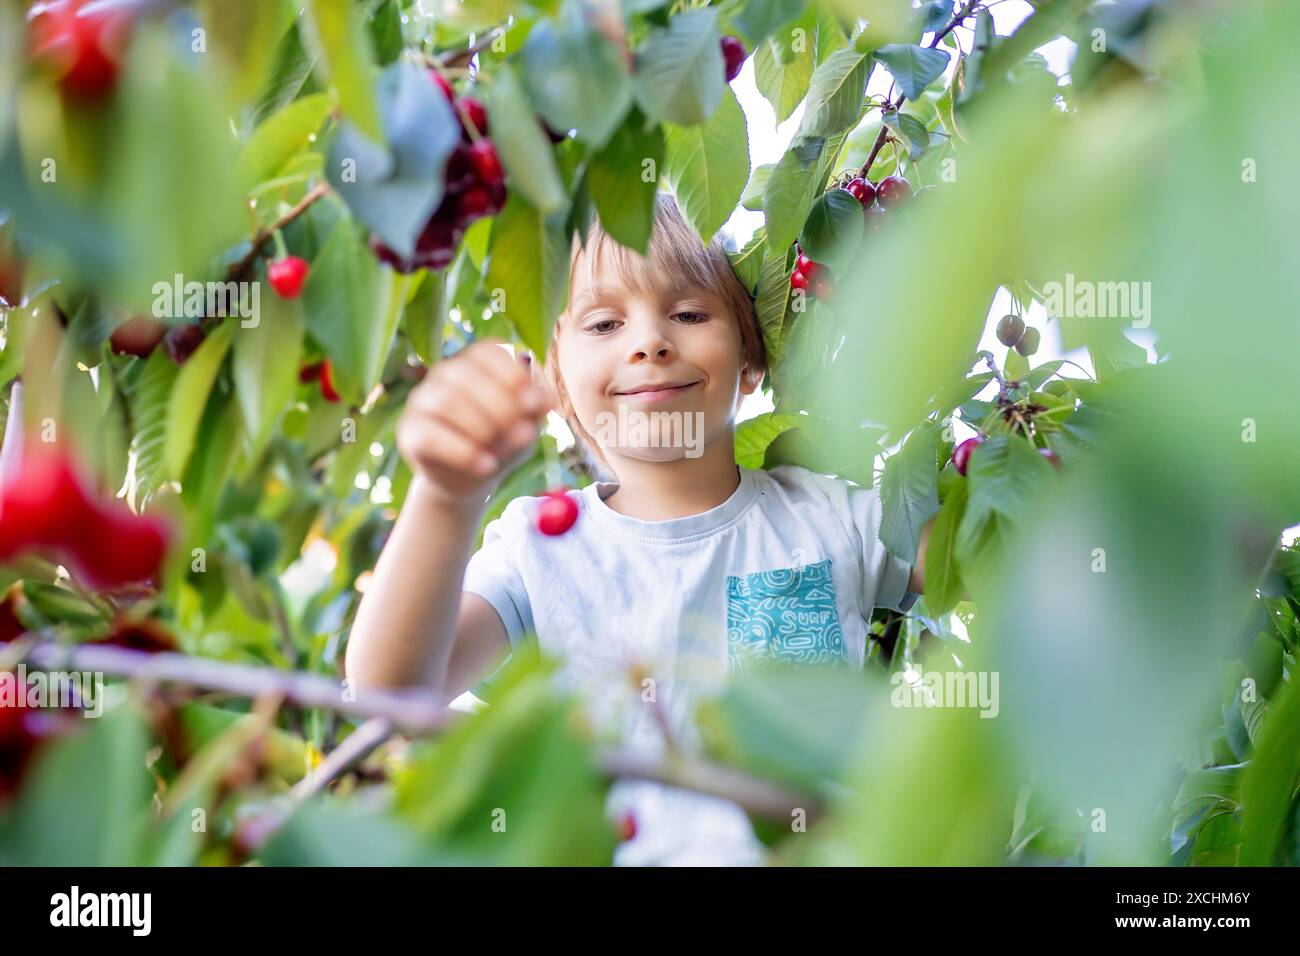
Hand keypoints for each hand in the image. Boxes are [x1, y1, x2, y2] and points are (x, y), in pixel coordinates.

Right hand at [396, 339, 554, 505]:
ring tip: (501, 455)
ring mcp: (422, 400)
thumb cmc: (501, 442)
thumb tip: (545, 399)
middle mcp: (443, 373)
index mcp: (474, 362)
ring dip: (480, 429)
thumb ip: (534, 411)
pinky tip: (486, 466)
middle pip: (466, 375)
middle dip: (500, 407)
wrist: (471, 479)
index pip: (487, 351)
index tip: (532, 403)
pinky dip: (463, 452)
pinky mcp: (409, 431)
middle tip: (521, 434)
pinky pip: (430, 436)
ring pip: (445, 402)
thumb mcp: (525, 426)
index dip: (512, 375)